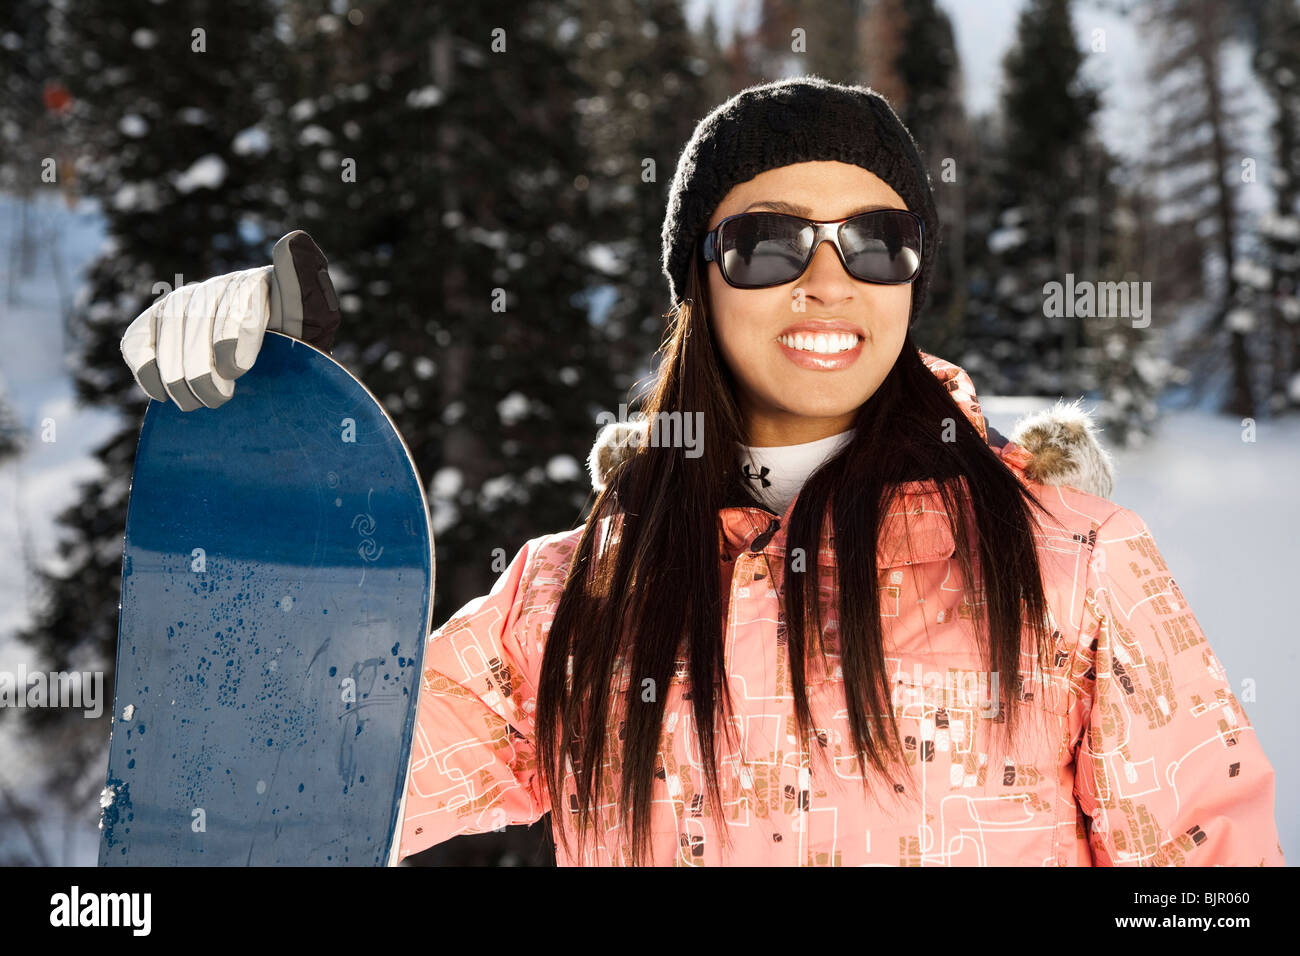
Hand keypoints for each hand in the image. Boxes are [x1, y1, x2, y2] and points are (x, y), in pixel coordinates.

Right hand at [120, 230, 339, 409]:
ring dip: (176, 371)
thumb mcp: (316, 319)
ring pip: (169, 328)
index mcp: (264, 283)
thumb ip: (307, 285)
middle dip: (203, 364)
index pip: (241, 299)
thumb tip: (294, 242)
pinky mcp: (160, 321)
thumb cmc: (299, 348)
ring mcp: (188, 302)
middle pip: (199, 317)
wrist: (278, 371)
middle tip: (217, 398)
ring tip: (194, 402)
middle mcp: (222, 287)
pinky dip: (146, 365)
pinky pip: (140, 338)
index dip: (233, 335)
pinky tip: (160, 392)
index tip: (235, 370)